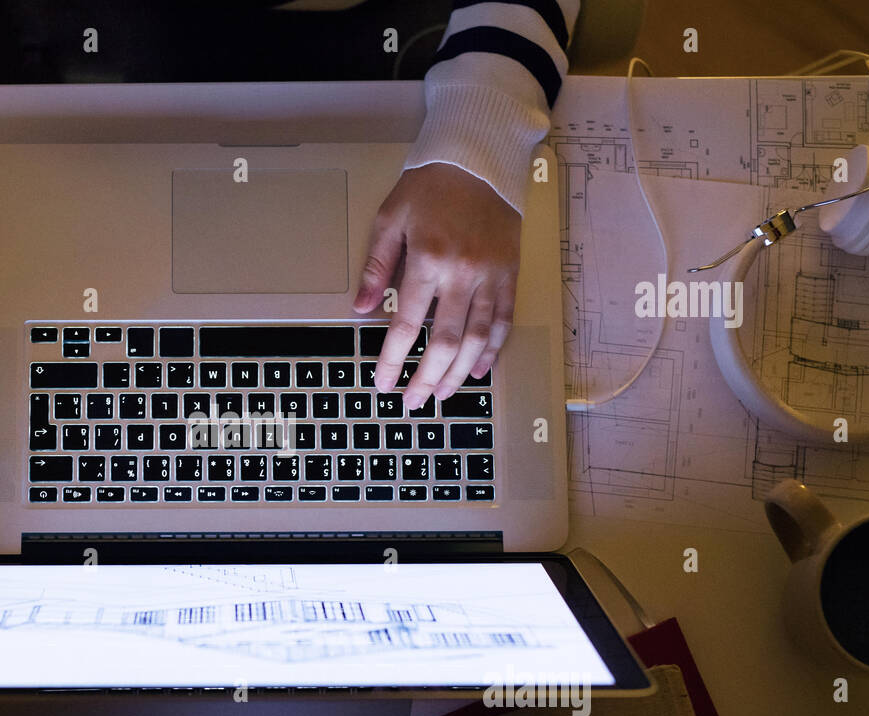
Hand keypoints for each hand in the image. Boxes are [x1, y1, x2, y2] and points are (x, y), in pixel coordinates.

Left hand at [354, 163, 519, 407]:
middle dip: (426, 377)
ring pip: (477, 338)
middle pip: (444, 341)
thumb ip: (375, 267)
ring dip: (459, 372)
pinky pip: (503, 319)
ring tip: (442, 395)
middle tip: (413, 402)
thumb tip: (360, 309)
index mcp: (427, 261)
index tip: (383, 383)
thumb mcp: (388, 219)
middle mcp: (462, 273)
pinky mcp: (509, 272)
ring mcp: (490, 275)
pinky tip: (478, 369)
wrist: (477, 160)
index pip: (405, 325)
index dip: (393, 360)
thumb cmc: (428, 187)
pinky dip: (492, 348)